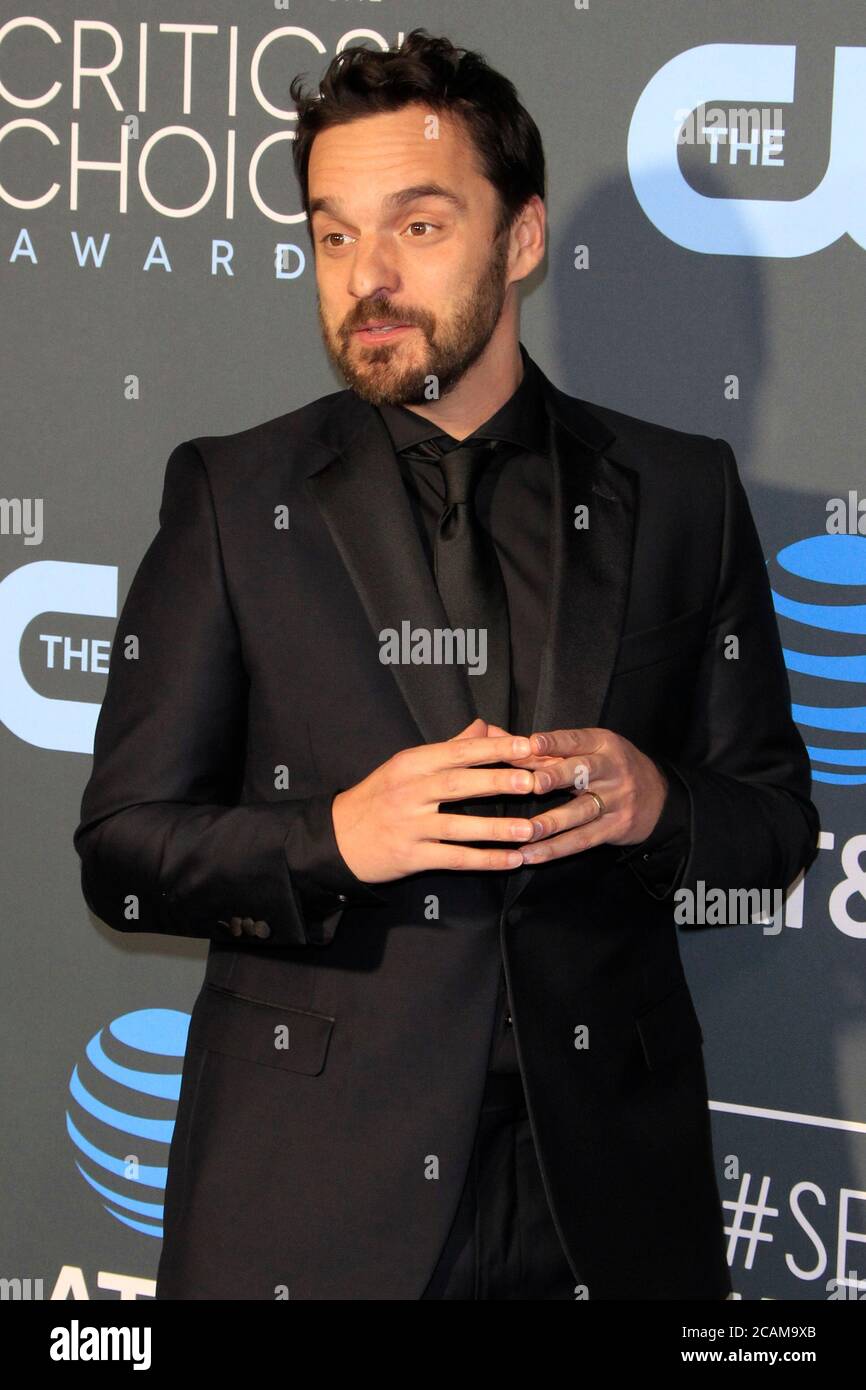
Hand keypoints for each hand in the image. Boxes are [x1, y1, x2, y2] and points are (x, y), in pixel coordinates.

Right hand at [331, 718, 537, 883]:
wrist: (338, 838)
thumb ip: (450, 747)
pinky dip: (485, 860)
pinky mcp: (411, 856)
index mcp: (411, 764)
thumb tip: (484, 726)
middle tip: (532, 782)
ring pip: (459, 826)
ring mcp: (409, 826)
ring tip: (531, 829)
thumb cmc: (379, 797)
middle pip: (458, 784)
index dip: (493, 749)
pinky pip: (454, 859)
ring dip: (497, 828)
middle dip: (498, 782)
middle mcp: (409, 792)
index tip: (526, 745)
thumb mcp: (407, 765)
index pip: (457, 752)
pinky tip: (512, 860)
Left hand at [489, 726, 668, 865]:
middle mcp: (611, 770)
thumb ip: (545, 746)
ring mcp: (615, 800)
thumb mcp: (590, 747)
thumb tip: (496, 736)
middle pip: (582, 773)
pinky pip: (582, 840)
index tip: (531, 743)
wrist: (660, 798)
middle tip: (533, 784)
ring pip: (580, 811)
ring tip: (526, 831)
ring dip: (551, 823)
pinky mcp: (615, 828)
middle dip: (557, 777)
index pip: (575, 740)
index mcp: (602, 744)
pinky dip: (555, 849)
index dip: (553, 743)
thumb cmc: (610, 767)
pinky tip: (531, 855)